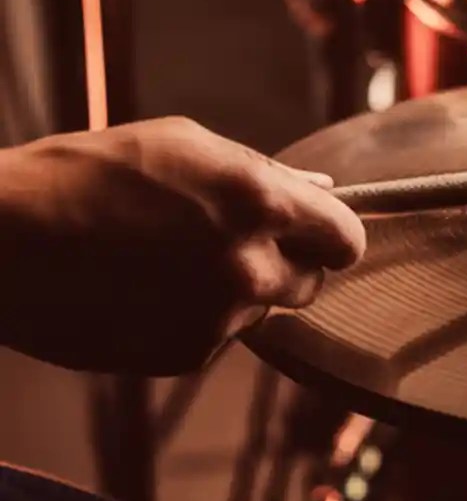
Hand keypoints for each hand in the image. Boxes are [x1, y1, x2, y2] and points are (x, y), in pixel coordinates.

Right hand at [0, 117, 365, 375]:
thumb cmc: (85, 175)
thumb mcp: (182, 146)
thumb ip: (263, 175)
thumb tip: (320, 191)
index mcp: (258, 203)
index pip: (346, 239)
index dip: (333, 236)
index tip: (318, 235)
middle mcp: (249, 267)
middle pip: (310, 283)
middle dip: (286, 265)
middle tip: (232, 243)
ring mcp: (218, 318)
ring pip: (260, 311)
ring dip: (237, 292)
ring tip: (168, 260)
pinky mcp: (184, 354)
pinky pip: (217, 336)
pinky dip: (196, 318)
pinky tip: (145, 289)